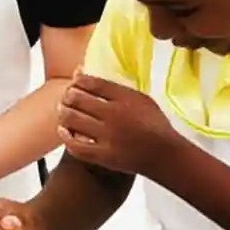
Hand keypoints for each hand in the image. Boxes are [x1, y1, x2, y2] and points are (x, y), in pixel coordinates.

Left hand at [58, 74, 181, 175]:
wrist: (165, 156)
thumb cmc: (153, 125)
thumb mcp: (140, 99)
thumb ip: (114, 88)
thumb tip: (84, 74)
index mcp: (125, 99)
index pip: (92, 83)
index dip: (78, 80)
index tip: (75, 82)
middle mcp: (114, 116)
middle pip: (77, 98)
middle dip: (68, 95)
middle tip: (67, 97)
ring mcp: (107, 137)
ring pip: (71, 119)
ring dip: (63, 113)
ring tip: (64, 111)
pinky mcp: (103, 156)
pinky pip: (75, 145)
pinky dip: (65, 136)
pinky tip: (65, 131)